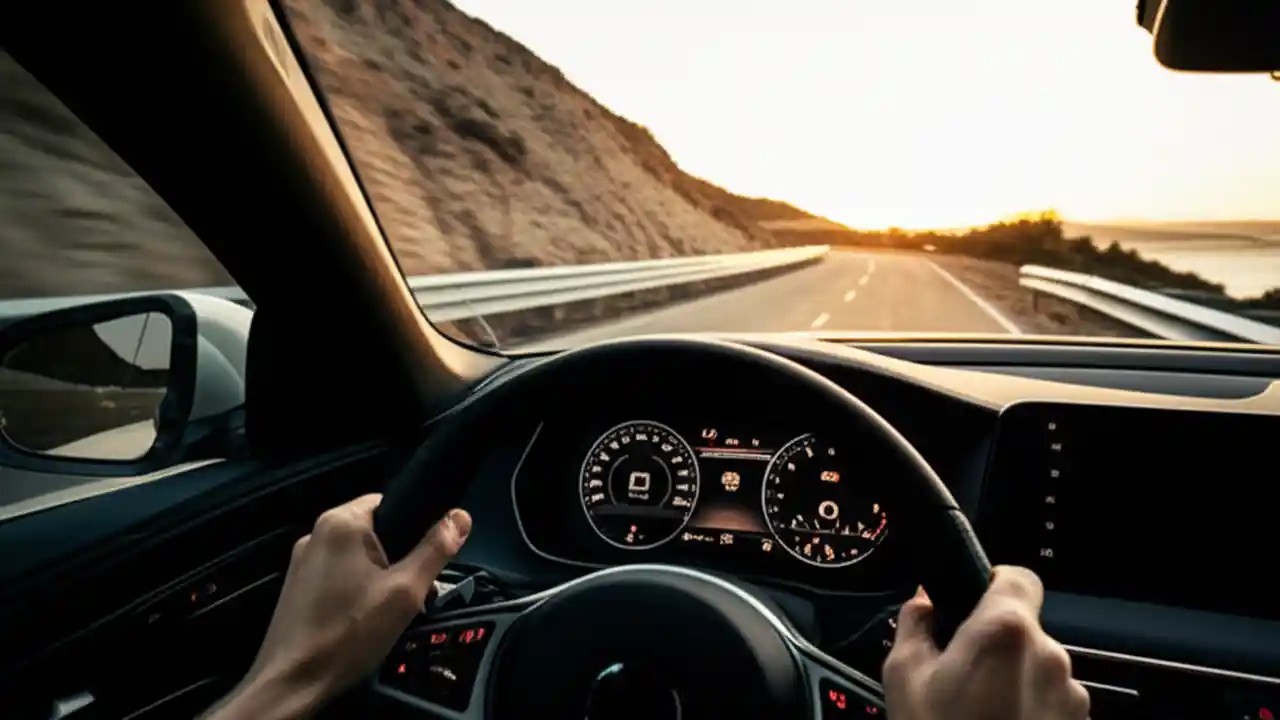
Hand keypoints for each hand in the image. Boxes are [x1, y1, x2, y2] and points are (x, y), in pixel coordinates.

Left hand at [203, 494, 470, 719]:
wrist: (292, 682)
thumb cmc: (348, 633)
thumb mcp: (405, 592)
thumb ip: (435, 550)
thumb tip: (460, 517)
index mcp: (341, 522)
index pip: (391, 501)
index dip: (415, 526)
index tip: (425, 558)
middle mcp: (316, 533)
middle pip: (374, 531)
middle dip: (398, 557)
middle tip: (410, 591)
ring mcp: (302, 561)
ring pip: (356, 556)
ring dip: (377, 576)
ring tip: (387, 609)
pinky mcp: (297, 586)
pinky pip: (338, 574)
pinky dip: (355, 589)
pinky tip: (361, 618)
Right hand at [883, 566, 1089, 719]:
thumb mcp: (903, 677)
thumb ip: (915, 624)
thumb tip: (925, 602)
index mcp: (1006, 631)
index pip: (1019, 576)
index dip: (993, 583)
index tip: (969, 604)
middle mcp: (1050, 657)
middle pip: (1024, 628)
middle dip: (994, 643)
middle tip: (957, 673)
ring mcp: (1071, 698)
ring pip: (1037, 669)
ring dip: (1013, 680)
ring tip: (976, 712)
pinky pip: (1050, 703)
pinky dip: (1027, 711)